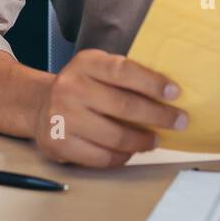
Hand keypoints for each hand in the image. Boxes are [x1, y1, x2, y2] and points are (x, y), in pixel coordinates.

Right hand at [31, 49, 186, 167]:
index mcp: (85, 63)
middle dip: (159, 116)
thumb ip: (126, 76)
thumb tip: (170, 94)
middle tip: (179, 122)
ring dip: (143, 141)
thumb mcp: (97, 69)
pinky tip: (131, 150)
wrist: (40, 105)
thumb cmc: (81, 87)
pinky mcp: (60, 144)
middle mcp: (71, 87)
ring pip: (116, 137)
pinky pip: (102, 157)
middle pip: (125, 106)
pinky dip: (123, 156)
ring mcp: (62, 117)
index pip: (123, 71)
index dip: (152, 83)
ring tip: (155, 139)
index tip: (175, 93)